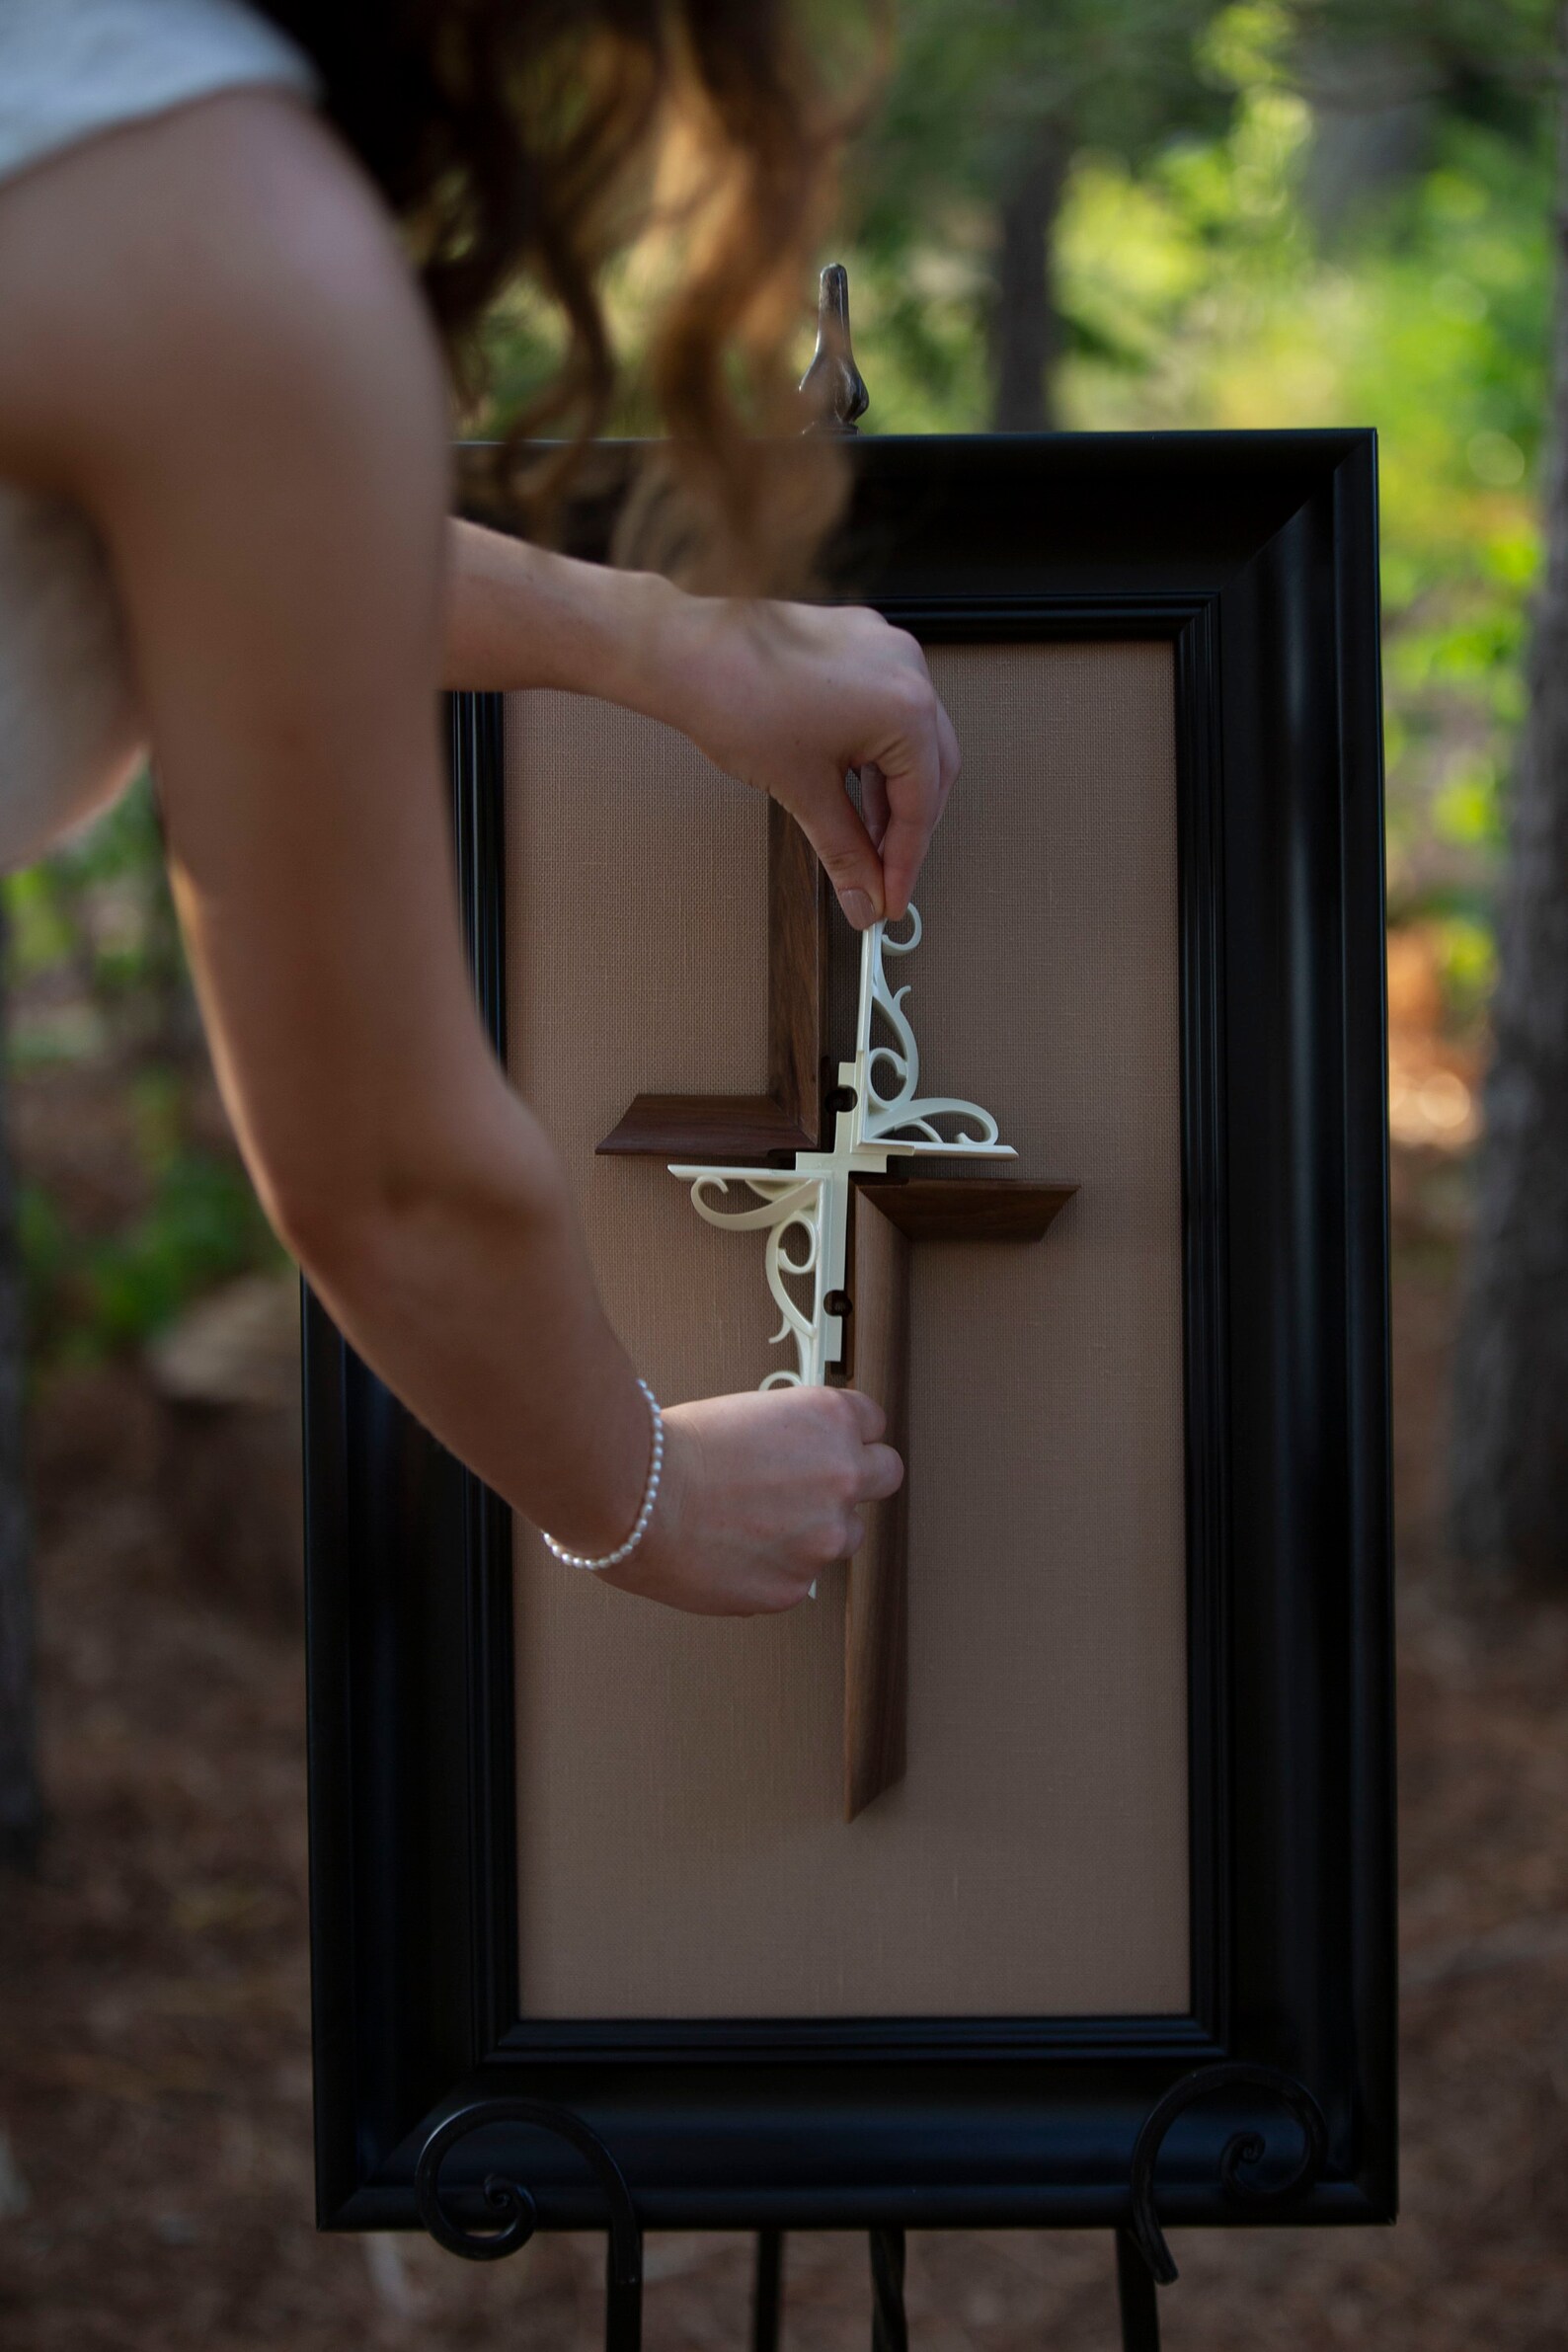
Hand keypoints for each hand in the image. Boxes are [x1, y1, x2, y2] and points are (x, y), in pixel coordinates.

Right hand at [595, 1383, 902, 1614]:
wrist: (634, 1499)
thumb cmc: (674, 1451)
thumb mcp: (749, 1413)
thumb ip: (795, 1436)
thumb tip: (802, 1455)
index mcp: (830, 1420)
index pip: (873, 1423)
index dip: (846, 1433)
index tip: (829, 1444)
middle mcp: (841, 1477)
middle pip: (884, 1475)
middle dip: (854, 1479)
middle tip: (812, 1486)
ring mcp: (824, 1538)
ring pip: (843, 1535)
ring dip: (813, 1530)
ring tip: (753, 1524)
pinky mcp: (795, 1587)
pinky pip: (798, 1577)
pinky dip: (773, 1569)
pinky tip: (733, 1551)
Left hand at [665, 595, 959, 928]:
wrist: (685, 653)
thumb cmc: (737, 698)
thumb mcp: (804, 791)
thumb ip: (845, 853)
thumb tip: (864, 894)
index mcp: (906, 706)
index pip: (922, 803)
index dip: (905, 862)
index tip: (890, 897)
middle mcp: (906, 669)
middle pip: (932, 769)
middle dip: (907, 828)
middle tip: (882, 876)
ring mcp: (884, 650)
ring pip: (911, 739)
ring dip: (891, 794)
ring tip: (864, 839)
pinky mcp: (859, 644)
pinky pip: (887, 708)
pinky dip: (876, 754)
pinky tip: (855, 789)